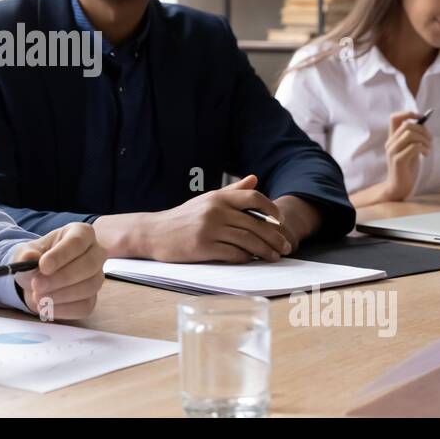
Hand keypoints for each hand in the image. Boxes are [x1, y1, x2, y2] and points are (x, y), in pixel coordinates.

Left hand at [12, 222, 106, 320]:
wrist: (37, 280)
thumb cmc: (37, 260)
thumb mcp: (26, 253)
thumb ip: (26, 254)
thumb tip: (29, 256)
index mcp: (81, 233)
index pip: (77, 242)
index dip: (61, 255)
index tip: (43, 267)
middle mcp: (95, 253)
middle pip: (88, 265)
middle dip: (61, 278)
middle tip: (37, 285)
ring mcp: (96, 276)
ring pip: (89, 287)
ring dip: (61, 295)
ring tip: (37, 297)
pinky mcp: (92, 298)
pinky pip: (85, 306)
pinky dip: (63, 309)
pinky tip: (46, 308)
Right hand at [132, 174, 295, 262]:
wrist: (153, 232)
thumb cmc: (183, 217)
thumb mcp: (207, 200)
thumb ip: (232, 191)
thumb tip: (254, 178)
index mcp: (218, 197)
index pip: (253, 198)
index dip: (271, 209)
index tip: (281, 221)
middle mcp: (215, 210)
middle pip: (255, 223)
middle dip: (275, 237)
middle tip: (286, 246)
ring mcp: (209, 229)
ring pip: (248, 241)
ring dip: (265, 251)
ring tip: (274, 257)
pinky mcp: (203, 247)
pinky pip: (233, 253)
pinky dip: (246, 258)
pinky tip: (252, 260)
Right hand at [380, 110, 432, 201]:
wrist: (399, 187)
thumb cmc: (407, 168)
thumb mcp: (411, 149)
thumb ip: (414, 137)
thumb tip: (424, 124)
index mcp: (392, 138)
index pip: (394, 118)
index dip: (408, 113)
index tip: (421, 118)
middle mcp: (390, 143)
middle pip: (406, 125)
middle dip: (423, 130)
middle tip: (430, 139)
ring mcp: (392, 151)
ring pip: (410, 134)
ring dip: (424, 140)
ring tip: (428, 148)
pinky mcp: (398, 160)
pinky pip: (413, 147)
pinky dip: (424, 148)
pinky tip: (426, 154)